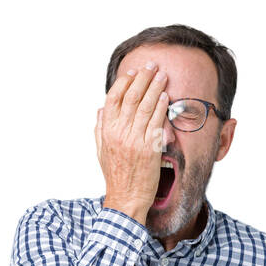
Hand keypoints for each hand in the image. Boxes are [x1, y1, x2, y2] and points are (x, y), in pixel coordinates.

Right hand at [96, 62, 168, 223]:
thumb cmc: (115, 176)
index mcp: (106, 131)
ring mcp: (134, 140)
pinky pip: (156, 123)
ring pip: (145, 106)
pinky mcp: (149, 149)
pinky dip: (160, 108)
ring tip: (162, 76)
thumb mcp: (101, 151)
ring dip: (154, 87)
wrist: (126, 199)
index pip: (113, 98)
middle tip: (152, 66)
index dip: (124, 82)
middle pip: (131, 97)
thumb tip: (100, 110)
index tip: (133, 72)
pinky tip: (165, 97)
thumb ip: (100, 129)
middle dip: (142, 78)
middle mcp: (119, 133)